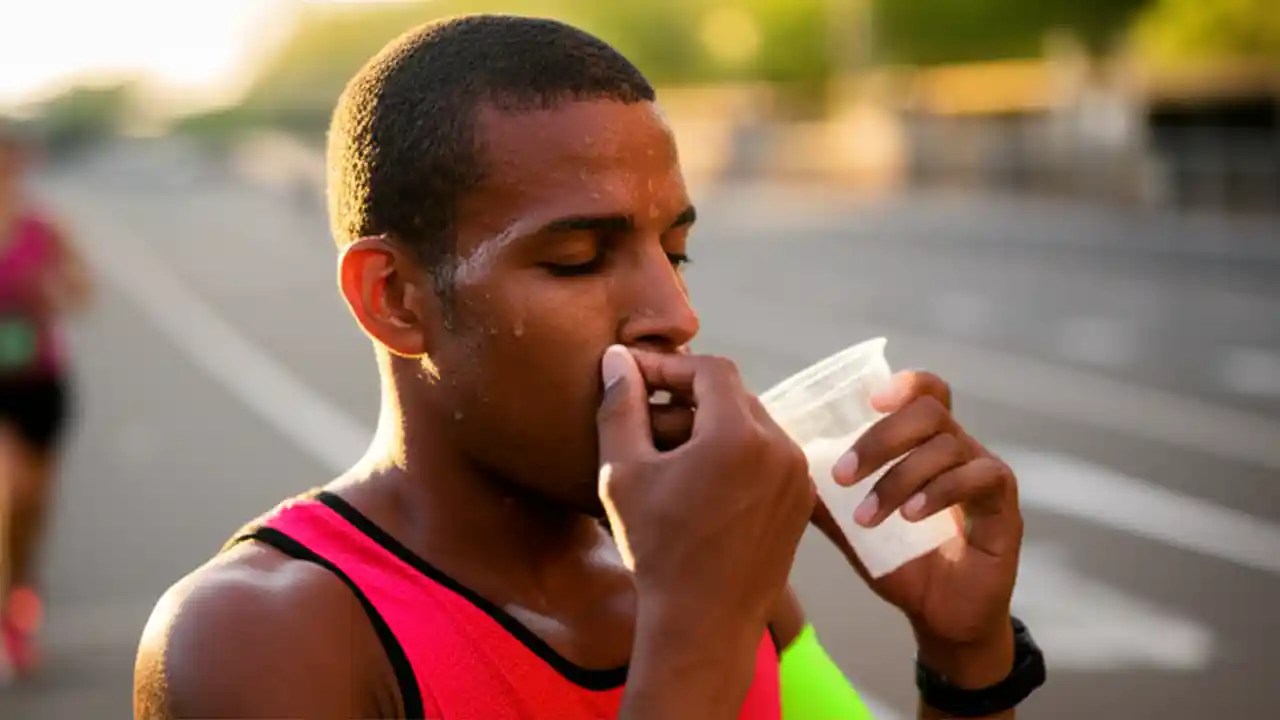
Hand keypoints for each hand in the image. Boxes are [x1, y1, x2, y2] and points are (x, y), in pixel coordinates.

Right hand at [597, 346, 814, 625]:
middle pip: (733, 394)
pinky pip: (769, 457)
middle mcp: (780, 447)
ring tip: (669, 444)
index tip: (634, 375)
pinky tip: (700, 476)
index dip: (668, 365)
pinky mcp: (802, 502)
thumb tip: (618, 360)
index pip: (709, 368)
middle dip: (689, 394)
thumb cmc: (656, 549)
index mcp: (739, 434)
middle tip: (646, 407)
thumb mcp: (623, 473)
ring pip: (753, 425)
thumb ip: (621, 407)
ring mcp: (798, 476)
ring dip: (713, 424)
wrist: (703, 625)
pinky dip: (736, 453)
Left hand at [820, 370, 1022, 685]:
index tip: (869, 400)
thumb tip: (779, 476)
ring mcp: (984, 472)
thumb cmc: (902, 562)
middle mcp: (959, 449)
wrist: (942, 617)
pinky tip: (911, 517)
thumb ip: (824, 501)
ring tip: (867, 517)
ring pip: (945, 447)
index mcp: (927, 444)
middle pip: (929, 411)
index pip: (926, 392)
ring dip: (898, 479)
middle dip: (881, 438)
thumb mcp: (854, 530)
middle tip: (843, 475)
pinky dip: (939, 492)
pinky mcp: (1003, 504)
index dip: (904, 384)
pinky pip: (978, 477)